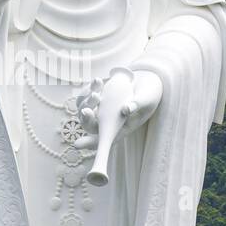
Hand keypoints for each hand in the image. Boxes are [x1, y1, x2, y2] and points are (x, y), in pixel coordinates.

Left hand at [74, 69, 162, 184]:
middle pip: (89, 125)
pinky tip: (98, 81)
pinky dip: (89, 88)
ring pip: (84, 109)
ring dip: (87, 101)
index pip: (104, 139)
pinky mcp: (97, 95)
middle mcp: (107, 120)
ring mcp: (100, 108)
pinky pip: (86, 95)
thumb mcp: (147, 100)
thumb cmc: (147, 95)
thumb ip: (137, 104)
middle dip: (86, 119)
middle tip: (86, 110)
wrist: (145, 82)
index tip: (77, 144)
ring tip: (97, 92)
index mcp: (120, 127)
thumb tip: (125, 109)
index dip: (91, 143)